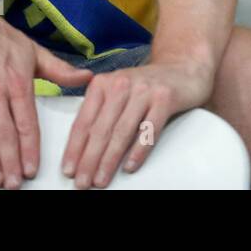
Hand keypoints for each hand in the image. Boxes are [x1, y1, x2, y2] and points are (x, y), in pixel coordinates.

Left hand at [61, 58, 213, 187]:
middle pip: (101, 128)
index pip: (83, 120)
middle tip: (82, 182)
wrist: (182, 68)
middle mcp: (121, 84)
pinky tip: (129, 167)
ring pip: (122, 131)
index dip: (74, 148)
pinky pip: (149, 130)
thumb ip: (99, 112)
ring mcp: (144, 90)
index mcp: (102, 83)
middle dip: (89, 159)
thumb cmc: (145, 86)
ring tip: (101, 179)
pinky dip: (138, 151)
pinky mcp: (165, 98)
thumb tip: (80, 149)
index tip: (68, 170)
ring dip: (109, 159)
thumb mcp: (116, 92)